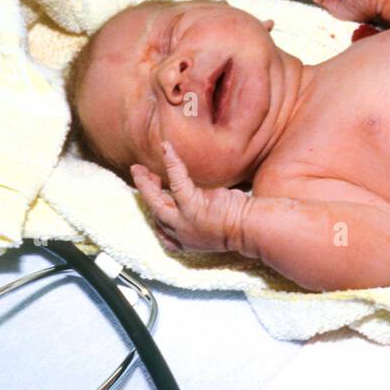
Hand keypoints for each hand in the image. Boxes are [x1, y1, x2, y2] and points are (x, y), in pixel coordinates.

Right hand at [131, 142, 250, 252]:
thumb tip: (207, 198)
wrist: (251, 229)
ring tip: (138, 168)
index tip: (153, 205)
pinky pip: (176, 182)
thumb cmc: (241, 224)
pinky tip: (166, 149)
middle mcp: (182, 234)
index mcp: (187, 241)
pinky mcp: (192, 207)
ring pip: (157, 200)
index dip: (155, 218)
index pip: (163, 231)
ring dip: (146, 183)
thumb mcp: (216, 224)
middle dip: (144, 194)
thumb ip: (204, 214)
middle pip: (156, 213)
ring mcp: (185, 221)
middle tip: (138, 176)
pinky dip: (171, 163)